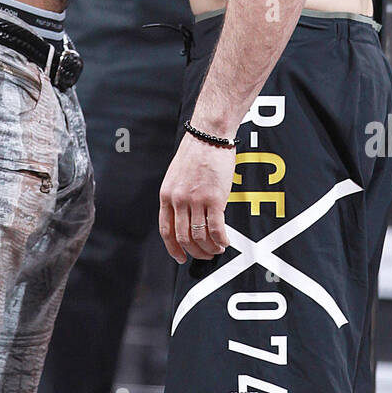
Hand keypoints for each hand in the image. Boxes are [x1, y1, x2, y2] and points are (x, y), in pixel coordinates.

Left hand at [159, 132, 233, 262]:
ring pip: (200, 237)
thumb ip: (178, 197)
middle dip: (195, 252)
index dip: (173, 248)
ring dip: (210, 249)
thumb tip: (186, 218)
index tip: (181, 257)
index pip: (166, 230)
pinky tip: (225, 242)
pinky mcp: (214, 198)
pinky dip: (221, 240)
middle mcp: (178, 200)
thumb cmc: (196, 152)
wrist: (208, 135)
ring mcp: (196, 200)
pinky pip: (216, 229)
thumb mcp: (176, 176)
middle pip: (184, 237)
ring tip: (217, 249)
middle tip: (205, 255)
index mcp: (166, 195)